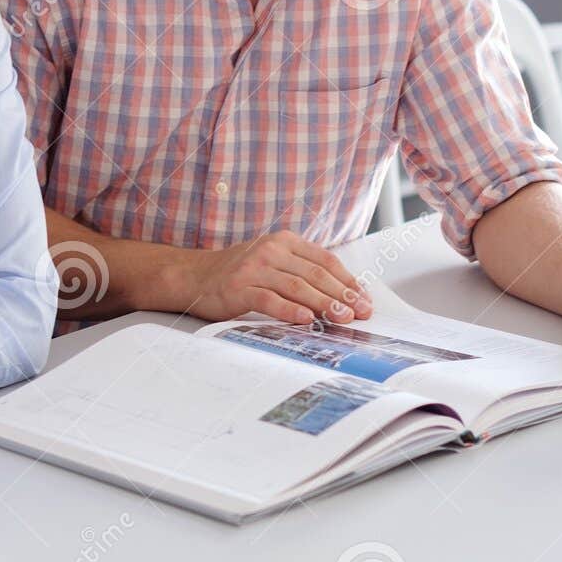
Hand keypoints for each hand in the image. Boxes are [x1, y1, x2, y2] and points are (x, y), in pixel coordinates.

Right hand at [180, 230, 373, 325]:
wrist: (195, 276)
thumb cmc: (241, 273)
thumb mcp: (274, 262)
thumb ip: (302, 272)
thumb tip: (343, 297)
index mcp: (285, 241)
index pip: (326, 261)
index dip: (349, 281)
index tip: (365, 301)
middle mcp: (271, 250)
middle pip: (315, 274)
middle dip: (342, 295)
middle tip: (360, 313)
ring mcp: (254, 268)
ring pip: (297, 286)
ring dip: (323, 304)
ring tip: (341, 318)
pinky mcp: (239, 288)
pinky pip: (270, 299)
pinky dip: (290, 310)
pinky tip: (306, 319)